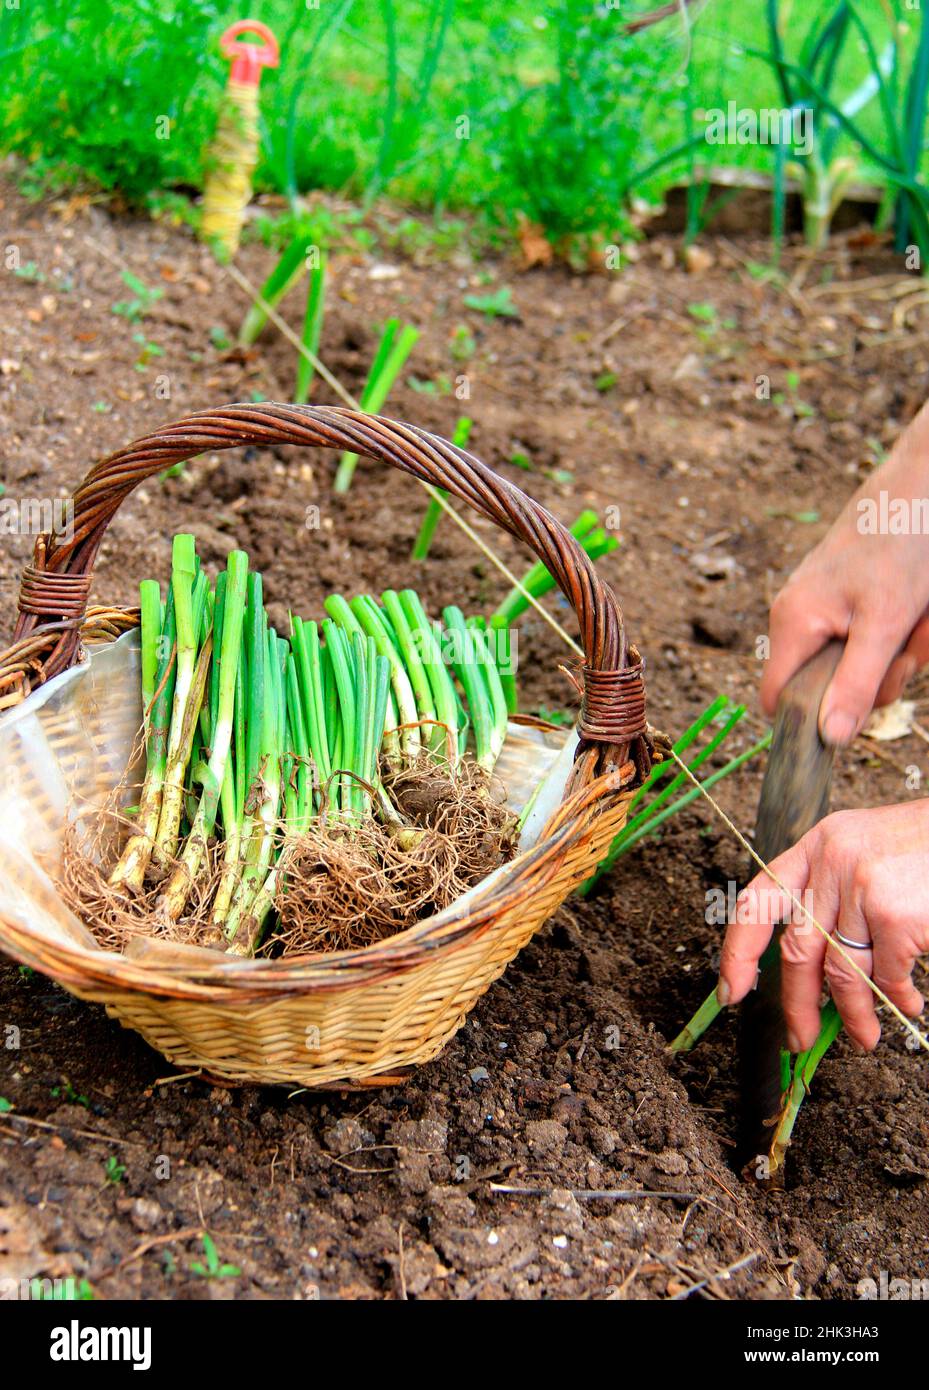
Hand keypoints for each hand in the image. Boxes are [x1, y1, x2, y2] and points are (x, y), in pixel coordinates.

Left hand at [718, 802, 928, 1050]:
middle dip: (796, 1004)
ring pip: (840, 971)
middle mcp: (832, 863)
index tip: (730, 991)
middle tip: (798, 1039)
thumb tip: (816, 963)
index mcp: (817, 846)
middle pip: (796, 948)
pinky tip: (908, 1004)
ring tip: (864, 1037)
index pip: (757, 901)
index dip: (737, 952)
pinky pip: (886, 976)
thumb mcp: (865, 846)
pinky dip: (897, 999)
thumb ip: (834, 890)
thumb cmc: (927, 843)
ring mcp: (862, 888)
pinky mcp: (896, 915)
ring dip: (852, 1014)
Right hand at [760, 403, 928, 742]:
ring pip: (863, 663)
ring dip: (901, 652)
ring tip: (918, 614)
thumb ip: (857, 684)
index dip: (809, 720)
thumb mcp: (885, 624)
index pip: (777, 701)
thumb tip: (829, 740)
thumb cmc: (902, 540)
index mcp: (792, 622)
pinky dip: (906, 631)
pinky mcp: (856, 596)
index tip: (854, 717)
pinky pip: (878, 638)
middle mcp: (801, 616)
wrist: (927, 480)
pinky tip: (920, 606)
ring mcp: (829, 605)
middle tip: (904, 649)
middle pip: (830, 685)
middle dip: (878, 678)